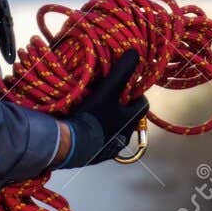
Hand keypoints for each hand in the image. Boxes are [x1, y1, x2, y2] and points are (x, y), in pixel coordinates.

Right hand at [57, 51, 149, 167]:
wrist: (69, 145)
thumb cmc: (91, 117)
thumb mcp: (107, 90)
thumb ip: (121, 72)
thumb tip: (135, 53)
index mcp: (129, 121)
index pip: (142, 105)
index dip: (135, 94)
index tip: (126, 88)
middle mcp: (123, 137)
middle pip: (126, 119)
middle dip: (118, 109)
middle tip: (105, 98)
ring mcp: (109, 149)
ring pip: (113, 131)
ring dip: (106, 122)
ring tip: (91, 112)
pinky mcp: (95, 157)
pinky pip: (99, 143)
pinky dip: (94, 135)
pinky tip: (82, 128)